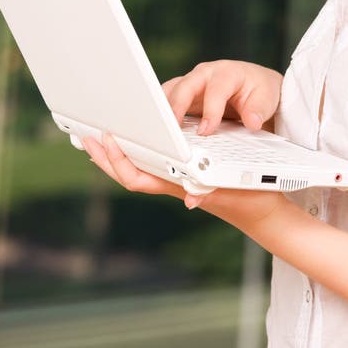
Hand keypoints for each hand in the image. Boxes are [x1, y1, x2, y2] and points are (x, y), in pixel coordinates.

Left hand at [82, 132, 289, 229]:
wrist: (264, 211)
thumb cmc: (251, 197)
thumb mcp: (235, 188)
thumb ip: (212, 190)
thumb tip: (190, 201)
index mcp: (178, 186)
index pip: (137, 178)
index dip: (118, 161)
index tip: (107, 139)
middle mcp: (171, 185)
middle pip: (127, 174)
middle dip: (103, 157)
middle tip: (83, 136)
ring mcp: (174, 181)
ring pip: (135, 169)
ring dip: (114, 155)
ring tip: (96, 137)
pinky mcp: (182, 176)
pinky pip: (149, 164)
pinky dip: (134, 153)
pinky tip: (130, 141)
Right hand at [162, 59, 282, 135]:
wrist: (255, 84)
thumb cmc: (259, 89)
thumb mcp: (267, 98)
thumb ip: (258, 110)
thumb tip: (252, 122)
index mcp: (227, 72)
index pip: (216, 90)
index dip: (210, 110)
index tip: (206, 130)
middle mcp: (206, 73)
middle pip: (186, 86)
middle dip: (177, 107)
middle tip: (172, 131)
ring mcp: (193, 81)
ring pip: (171, 90)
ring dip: (164, 108)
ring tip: (159, 130)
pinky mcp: (185, 92)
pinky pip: (167, 97)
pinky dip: (162, 111)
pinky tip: (158, 127)